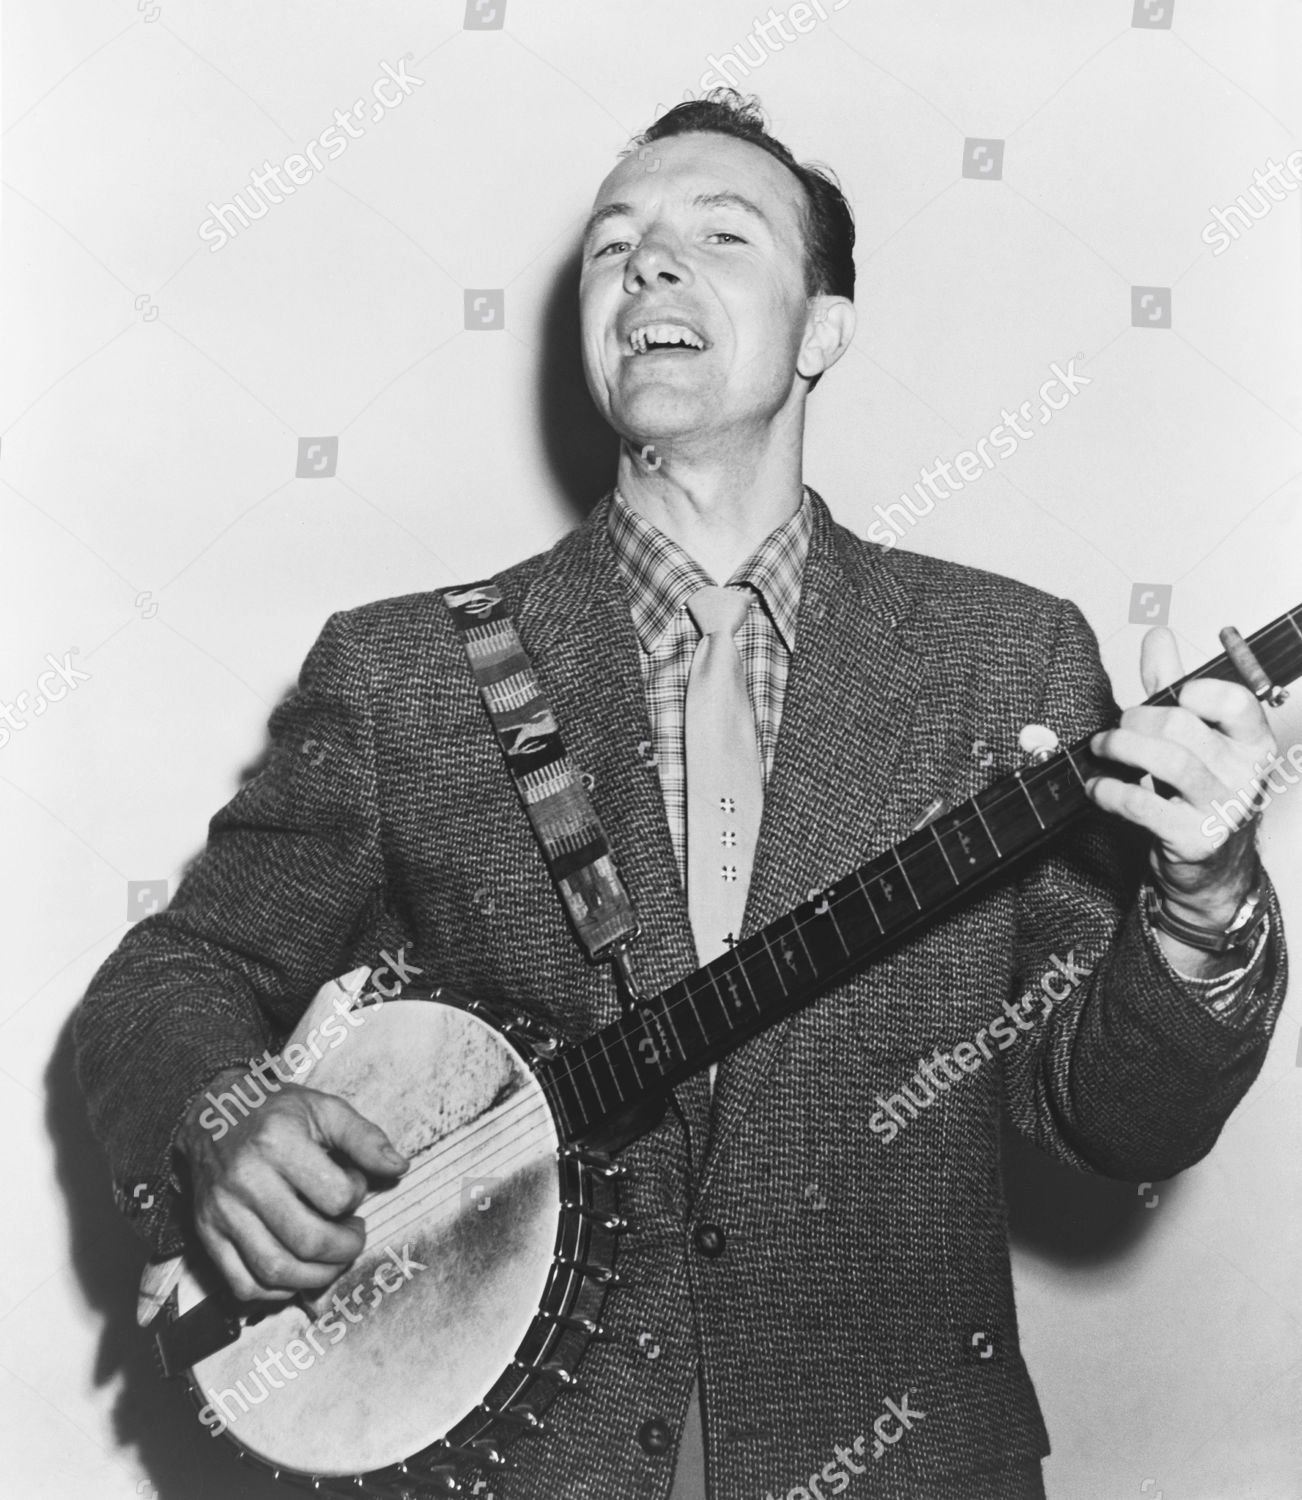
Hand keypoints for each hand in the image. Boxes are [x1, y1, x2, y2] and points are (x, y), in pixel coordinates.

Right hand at [176, 1067, 408, 1302]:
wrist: (211, 1115)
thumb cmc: (276, 1113)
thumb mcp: (325, 1109)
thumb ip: (365, 1138)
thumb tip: (399, 1168)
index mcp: (278, 1143)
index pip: (334, 1195)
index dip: (356, 1197)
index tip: (353, 1186)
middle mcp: (246, 1181)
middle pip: (307, 1241)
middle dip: (345, 1249)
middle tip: (354, 1235)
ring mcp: (222, 1213)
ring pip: (276, 1271)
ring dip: (317, 1276)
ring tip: (332, 1257)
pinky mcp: (207, 1235)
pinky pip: (244, 1285)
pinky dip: (277, 1292)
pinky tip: (297, 1270)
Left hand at [1086, 627, 1274, 929]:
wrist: (1208, 864)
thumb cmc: (1197, 790)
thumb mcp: (1192, 734)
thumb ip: (1172, 685)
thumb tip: (1158, 634)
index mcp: (1253, 741)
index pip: (1235, 701)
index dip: (1196, 691)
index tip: (1172, 697)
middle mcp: (1246, 773)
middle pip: (1183, 728)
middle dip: (1136, 720)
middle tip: (1116, 727)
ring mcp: (1224, 809)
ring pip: (1167, 762)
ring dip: (1120, 748)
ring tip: (1101, 748)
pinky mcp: (1195, 839)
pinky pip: (1144, 805)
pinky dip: (1110, 791)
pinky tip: (1097, 786)